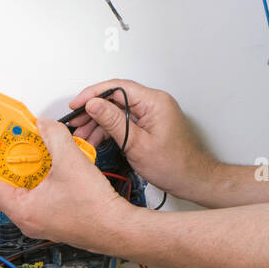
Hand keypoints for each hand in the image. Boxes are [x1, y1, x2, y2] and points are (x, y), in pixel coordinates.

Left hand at [0, 119, 129, 249]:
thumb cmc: (95, 210)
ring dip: (34, 168)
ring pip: (26, 188)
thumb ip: (54, 136)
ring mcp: (41, 219)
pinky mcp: (54, 217)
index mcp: (22, 210)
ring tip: (45, 153)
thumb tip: (45, 125)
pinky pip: (41, 193)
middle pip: (7, 184)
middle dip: (16, 160)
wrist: (118, 227)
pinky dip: (46, 177)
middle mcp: (27, 218)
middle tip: (23, 144)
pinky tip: (60, 167)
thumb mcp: (71, 161)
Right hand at [64, 78, 217, 202]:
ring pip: (118, 110)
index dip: (93, 94)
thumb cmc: (174, 165)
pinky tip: (97, 139)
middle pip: (115, 98)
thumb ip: (113, 122)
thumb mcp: (136, 144)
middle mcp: (154, 103)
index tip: (76, 104)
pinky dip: (110, 129)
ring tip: (83, 136)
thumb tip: (93, 104)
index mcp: (154, 102)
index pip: (117, 87)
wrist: (193, 180)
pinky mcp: (149, 124)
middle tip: (76, 123)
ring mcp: (152, 113)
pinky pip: (125, 120)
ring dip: (99, 122)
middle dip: (93, 111)